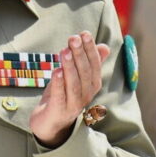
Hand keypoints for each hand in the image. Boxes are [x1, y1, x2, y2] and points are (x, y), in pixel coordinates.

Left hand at [29, 31, 110, 147]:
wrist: (50, 123)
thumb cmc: (64, 95)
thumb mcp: (77, 77)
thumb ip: (90, 62)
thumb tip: (105, 46)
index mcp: (92, 85)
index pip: (94, 65)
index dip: (90, 49)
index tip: (85, 33)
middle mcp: (86, 95)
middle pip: (84, 73)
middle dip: (79, 54)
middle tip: (73, 38)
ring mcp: (73, 105)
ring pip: (74, 85)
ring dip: (70, 67)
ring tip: (64, 51)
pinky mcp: (59, 111)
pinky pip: (60, 96)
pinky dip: (59, 84)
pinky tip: (56, 71)